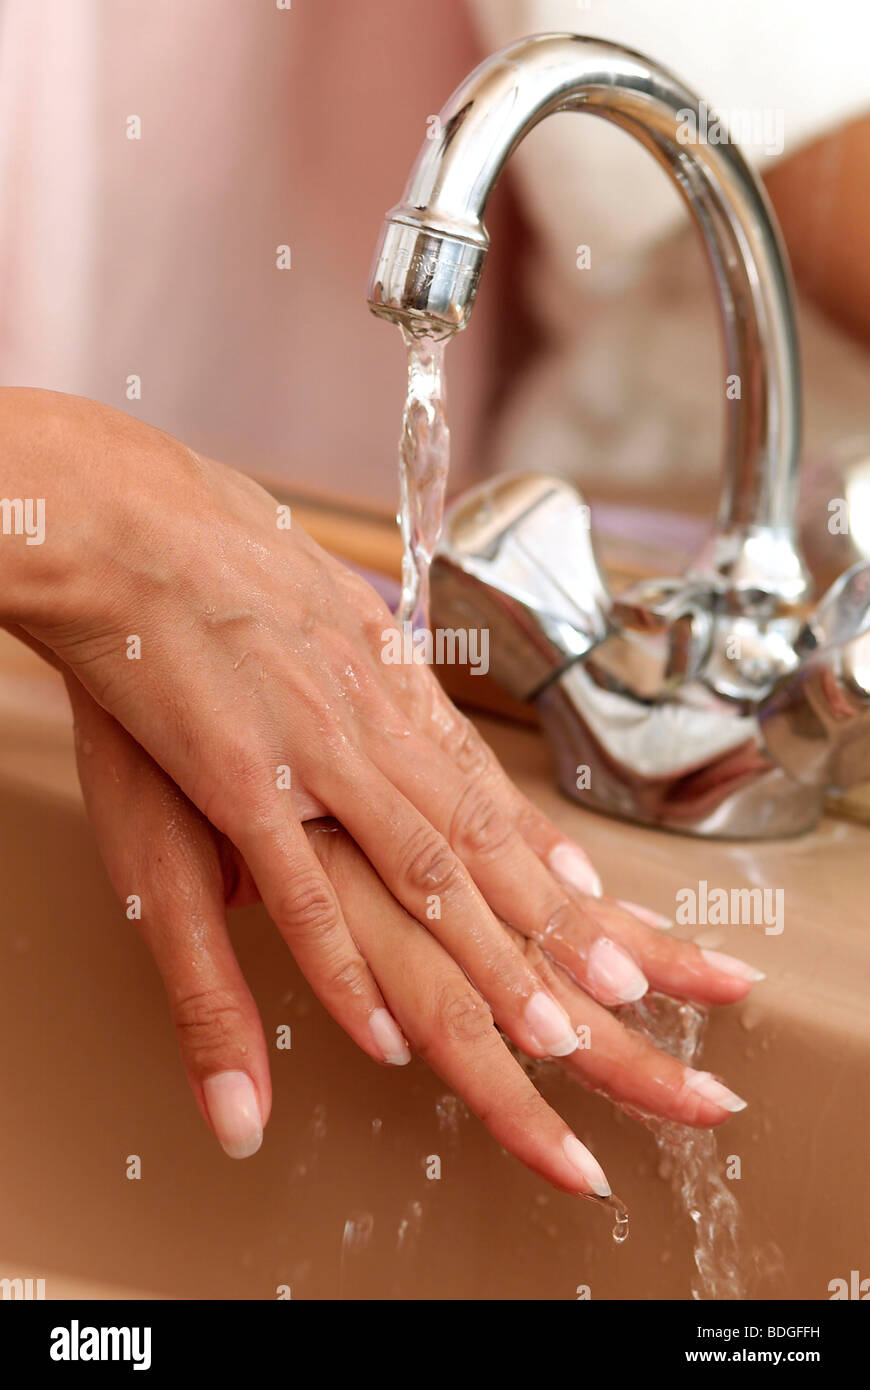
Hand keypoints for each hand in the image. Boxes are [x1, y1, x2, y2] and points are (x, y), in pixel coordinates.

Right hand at [2, 389, 760, 1193]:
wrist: (137, 523)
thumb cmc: (219, 555)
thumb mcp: (319, 602)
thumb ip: (362, 660)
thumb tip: (392, 686)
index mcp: (392, 691)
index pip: (488, 793)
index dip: (551, 862)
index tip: (603, 909)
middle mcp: (379, 727)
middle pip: (487, 848)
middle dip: (563, 928)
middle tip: (634, 991)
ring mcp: (319, 754)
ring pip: (428, 873)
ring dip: (494, 958)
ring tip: (555, 1032)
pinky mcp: (241, 778)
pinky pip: (302, 890)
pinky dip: (343, 966)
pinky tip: (380, 1030)